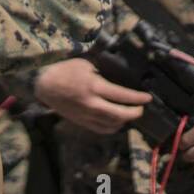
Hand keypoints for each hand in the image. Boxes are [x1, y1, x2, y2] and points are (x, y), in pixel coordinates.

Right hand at [34, 59, 150, 133]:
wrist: (45, 84)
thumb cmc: (65, 70)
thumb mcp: (86, 64)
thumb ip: (103, 71)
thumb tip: (120, 75)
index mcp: (94, 86)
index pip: (121, 95)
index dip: (137, 98)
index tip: (148, 98)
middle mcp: (92, 104)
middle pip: (119, 114)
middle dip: (134, 113)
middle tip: (141, 109)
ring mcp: (86, 115)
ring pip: (111, 125)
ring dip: (124, 121)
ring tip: (130, 114)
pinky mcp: (81, 122)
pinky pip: (100, 129)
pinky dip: (112, 127)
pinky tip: (117, 122)